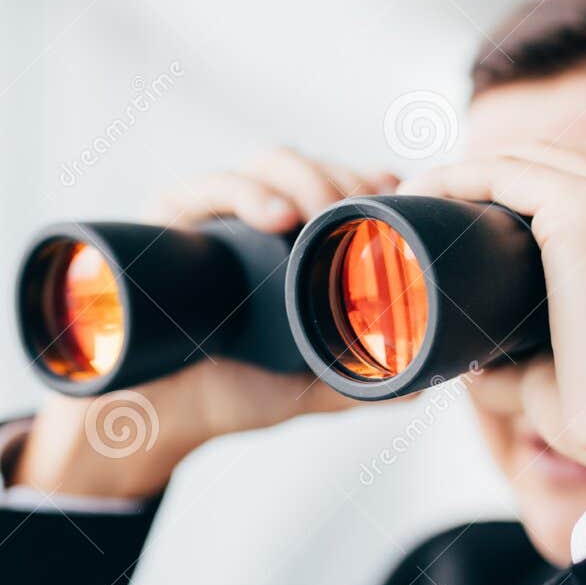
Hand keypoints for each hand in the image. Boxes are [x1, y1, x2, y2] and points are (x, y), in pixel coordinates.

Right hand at [16, 150, 397, 500]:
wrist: (160, 418)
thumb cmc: (231, 391)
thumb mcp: (308, 389)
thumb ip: (362, 384)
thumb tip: (425, 387)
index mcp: (288, 242)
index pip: (337, 185)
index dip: (369, 181)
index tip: (398, 198)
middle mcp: (250, 217)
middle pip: (306, 166)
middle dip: (341, 177)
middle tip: (366, 207)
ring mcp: (208, 215)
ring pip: (263, 165)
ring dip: (302, 178)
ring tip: (322, 213)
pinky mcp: (164, 221)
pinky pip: (202, 189)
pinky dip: (242, 192)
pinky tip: (273, 215)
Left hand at [398, 144, 585, 486]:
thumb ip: (537, 349)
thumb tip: (474, 364)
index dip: (527, 186)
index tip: (472, 214)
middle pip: (562, 157)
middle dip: (494, 174)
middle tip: (435, 207)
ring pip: (530, 158)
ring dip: (468, 172)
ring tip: (420, 201)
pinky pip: (506, 172)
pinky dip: (457, 178)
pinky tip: (423, 195)